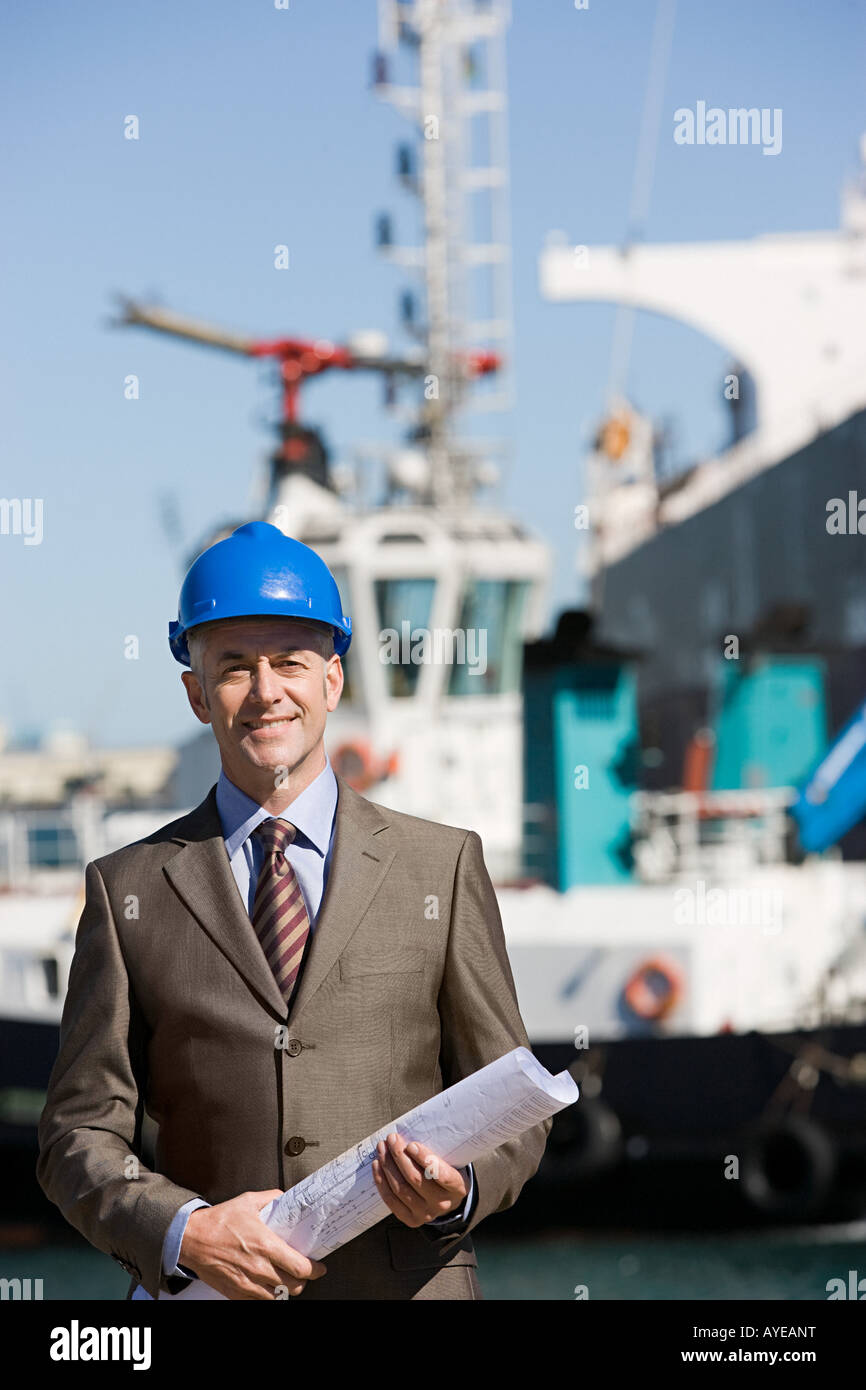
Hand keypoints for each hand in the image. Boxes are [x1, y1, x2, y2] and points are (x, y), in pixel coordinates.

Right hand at [178, 1189, 327, 1299]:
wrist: (192, 1239)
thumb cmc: (218, 1221)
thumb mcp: (248, 1201)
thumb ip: (271, 1198)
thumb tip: (285, 1197)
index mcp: (265, 1246)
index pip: (300, 1267)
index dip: (315, 1270)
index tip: (319, 1267)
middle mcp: (259, 1268)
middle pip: (294, 1286)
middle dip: (302, 1280)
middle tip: (303, 1272)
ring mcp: (247, 1283)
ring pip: (278, 1297)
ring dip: (285, 1289)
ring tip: (285, 1279)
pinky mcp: (235, 1293)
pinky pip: (259, 1301)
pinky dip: (267, 1295)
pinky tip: (267, 1284)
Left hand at [372, 1133, 467, 1227]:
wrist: (445, 1200)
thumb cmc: (445, 1172)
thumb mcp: (451, 1161)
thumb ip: (436, 1150)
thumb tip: (411, 1132)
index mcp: (457, 1187)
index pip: (442, 1175)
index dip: (425, 1159)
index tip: (411, 1144)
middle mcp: (442, 1203)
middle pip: (416, 1179)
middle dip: (400, 1156)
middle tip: (392, 1138)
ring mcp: (425, 1214)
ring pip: (401, 1188)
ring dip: (388, 1166)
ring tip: (382, 1148)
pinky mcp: (410, 1219)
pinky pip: (391, 1200)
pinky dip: (381, 1181)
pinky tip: (377, 1165)